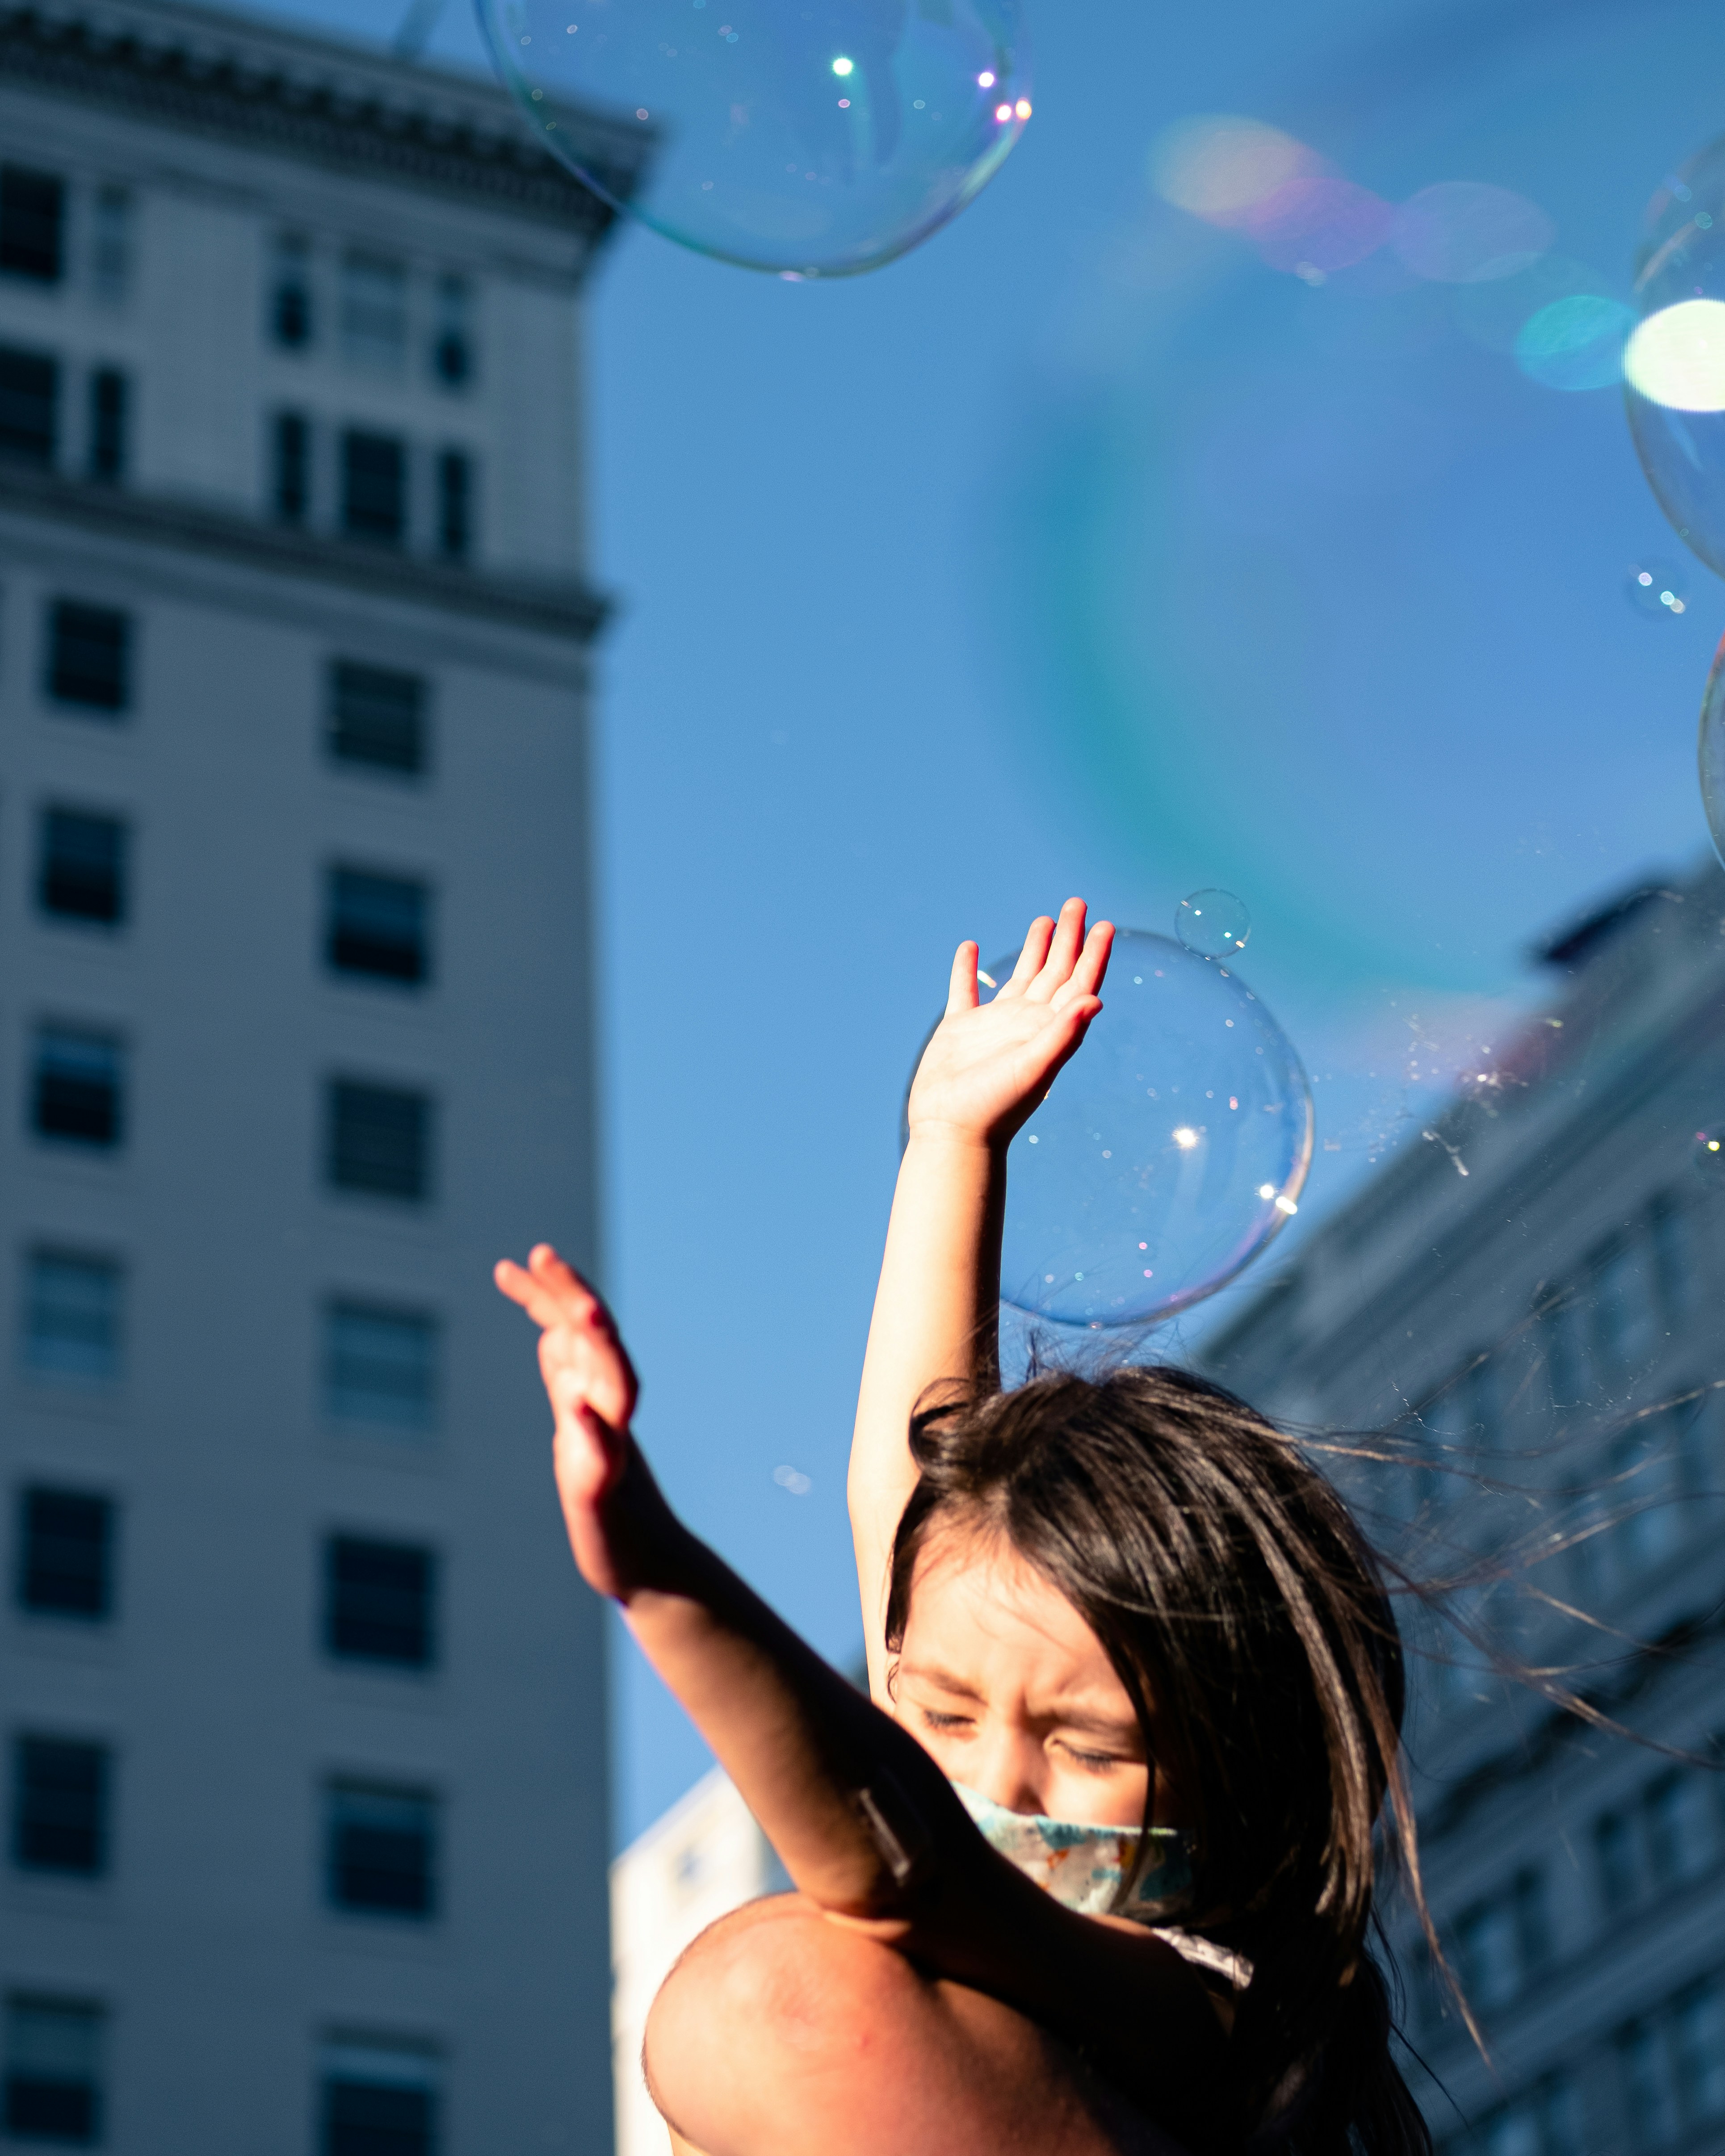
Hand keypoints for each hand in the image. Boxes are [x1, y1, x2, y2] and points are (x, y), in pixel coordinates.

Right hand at [494, 1244, 644, 1598]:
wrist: (649, 1562)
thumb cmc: (626, 1545)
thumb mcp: (604, 1509)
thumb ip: (598, 1461)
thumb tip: (588, 1407)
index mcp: (618, 1422)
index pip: (610, 1362)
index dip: (595, 1332)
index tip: (579, 1305)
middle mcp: (609, 1402)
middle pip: (592, 1335)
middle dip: (568, 1293)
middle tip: (540, 1255)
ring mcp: (594, 1403)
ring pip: (575, 1338)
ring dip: (554, 1299)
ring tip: (524, 1263)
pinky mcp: (581, 1414)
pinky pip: (562, 1360)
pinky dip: (545, 1329)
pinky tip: (528, 1305)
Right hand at [905, 898, 1112, 1150]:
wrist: (954, 1131)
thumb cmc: (997, 1106)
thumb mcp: (1036, 1068)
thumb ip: (1064, 1033)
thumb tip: (1096, 999)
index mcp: (1048, 1028)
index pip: (1078, 982)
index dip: (1093, 953)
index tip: (1105, 924)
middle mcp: (1027, 1022)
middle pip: (1054, 970)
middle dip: (1068, 937)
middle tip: (1078, 904)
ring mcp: (994, 1024)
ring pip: (1019, 975)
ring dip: (1032, 948)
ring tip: (1043, 920)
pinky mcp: (960, 1029)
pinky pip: (965, 990)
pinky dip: (967, 969)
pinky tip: (970, 947)